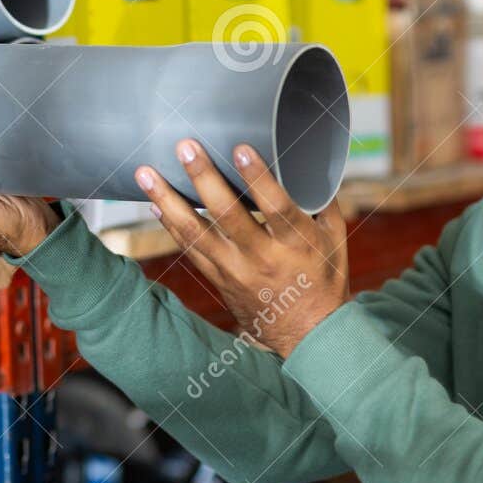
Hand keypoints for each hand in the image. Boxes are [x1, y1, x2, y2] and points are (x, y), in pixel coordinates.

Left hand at [136, 140, 348, 357]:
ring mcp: (235, 271)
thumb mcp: (336, 240)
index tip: (239, 149)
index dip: (257, 178)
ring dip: (168, 201)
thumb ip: (323, 201)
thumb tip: (309, 160)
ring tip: (146, 174)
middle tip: (185, 148)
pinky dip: (170, 225)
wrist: (309, 334)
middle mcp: (262, 258)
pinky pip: (190, 250)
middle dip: (203, 179)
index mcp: (296, 244)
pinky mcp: (219, 280)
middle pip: (227, 216)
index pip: (275, 207)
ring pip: (196, 234)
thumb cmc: (325, 280)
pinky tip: (155, 203)